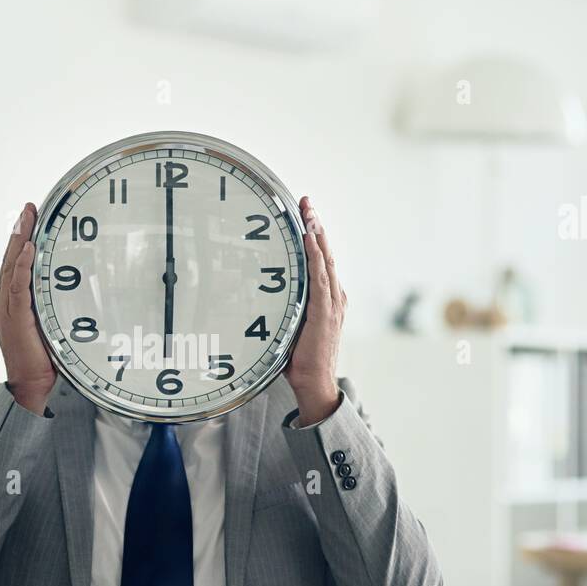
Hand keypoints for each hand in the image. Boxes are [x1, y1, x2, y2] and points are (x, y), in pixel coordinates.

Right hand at [0, 202, 56, 414]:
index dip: (22, 241)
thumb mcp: (50, 326)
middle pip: (10, 258)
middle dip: (20, 232)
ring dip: (20, 240)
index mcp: (9, 302)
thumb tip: (78, 292)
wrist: (29, 385)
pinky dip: (21, 267)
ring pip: (11, 266)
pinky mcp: (14, 316)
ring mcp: (5, 307)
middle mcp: (2, 300)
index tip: (32, 218)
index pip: (15, 264)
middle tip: (29, 208)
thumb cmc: (42, 360)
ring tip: (28, 218)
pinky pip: (16, 286)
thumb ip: (56, 307)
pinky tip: (29, 250)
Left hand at [284, 196, 344, 425]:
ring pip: (326, 260)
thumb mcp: (289, 328)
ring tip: (309, 211)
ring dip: (317, 234)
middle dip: (316, 225)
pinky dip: (316, 256)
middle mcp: (335, 297)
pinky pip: (320, 278)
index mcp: (329, 299)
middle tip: (306, 201)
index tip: (305, 214)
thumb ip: (281, 310)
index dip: (315, 236)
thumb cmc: (300, 360)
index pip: (322, 260)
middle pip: (326, 253)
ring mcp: (332, 304)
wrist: (315, 383)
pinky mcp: (325, 313)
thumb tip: (251, 298)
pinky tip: (310, 239)